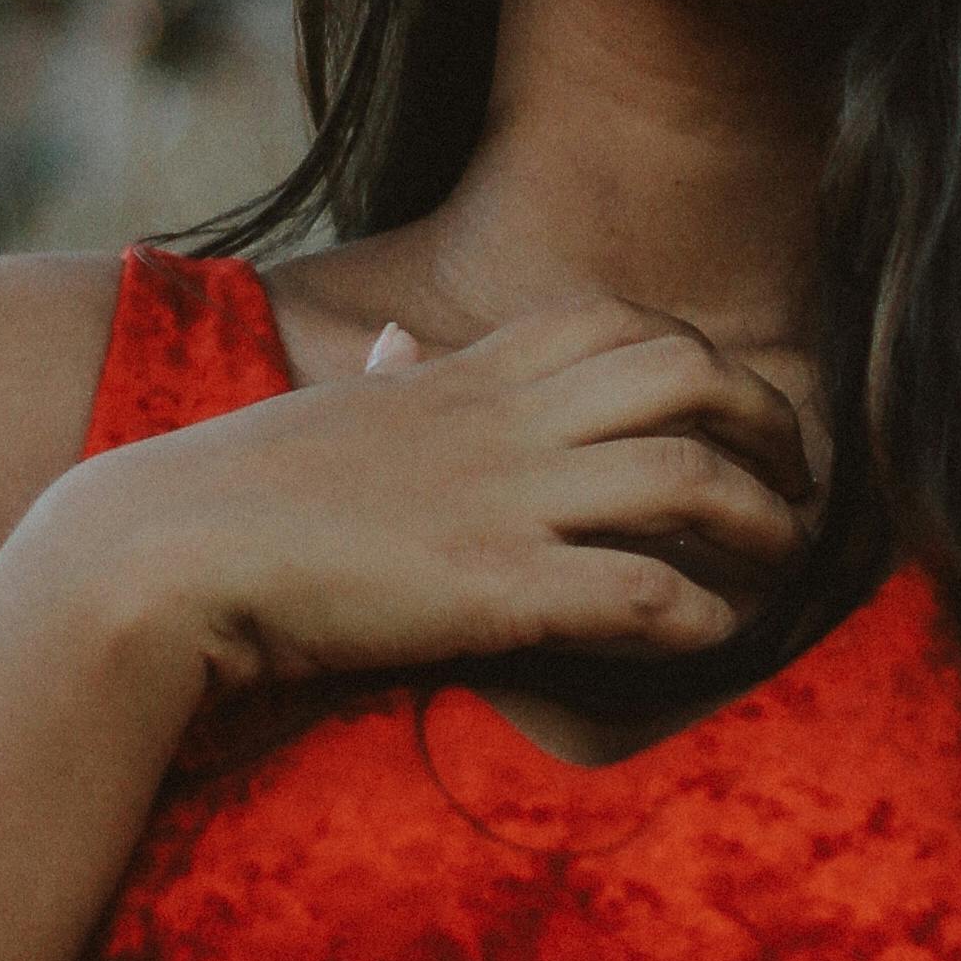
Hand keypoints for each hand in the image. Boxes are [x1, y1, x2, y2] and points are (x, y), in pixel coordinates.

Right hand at [36, 295, 814, 701]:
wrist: (164, 551)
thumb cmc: (236, 488)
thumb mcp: (331, 409)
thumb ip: (388, 376)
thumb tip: (396, 343)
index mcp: (466, 372)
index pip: (623, 323)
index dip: (706, 359)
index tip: (737, 411)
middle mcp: (503, 420)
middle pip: (692, 376)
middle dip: (770, 424)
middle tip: (796, 482)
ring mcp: (505, 500)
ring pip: (692, 478)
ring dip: (761, 524)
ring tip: (782, 565)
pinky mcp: (497, 590)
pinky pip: (646, 591)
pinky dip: (705, 614)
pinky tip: (720, 638)